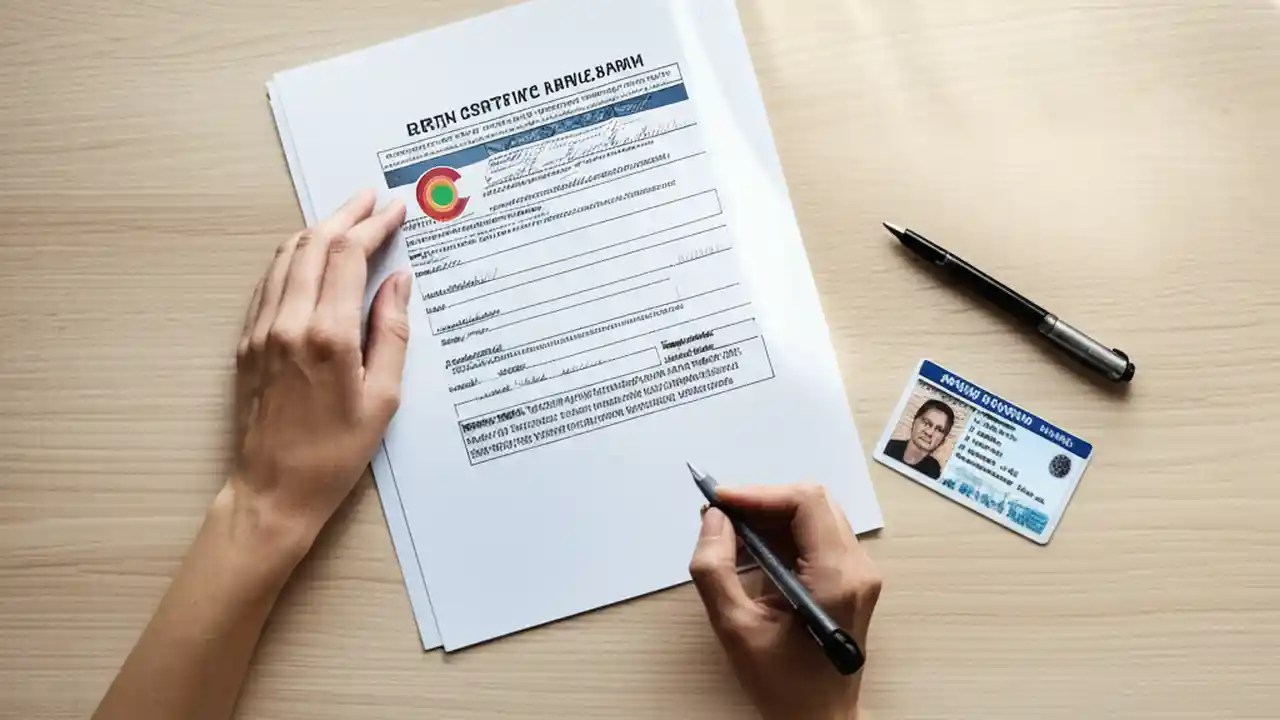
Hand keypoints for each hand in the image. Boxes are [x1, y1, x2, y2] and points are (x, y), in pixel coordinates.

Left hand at [227, 189, 409, 556]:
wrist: (274, 488)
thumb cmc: (337, 452)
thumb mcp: (383, 396)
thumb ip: (392, 331)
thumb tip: (399, 281)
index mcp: (329, 335)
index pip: (349, 255)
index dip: (374, 225)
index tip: (395, 210)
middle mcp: (289, 322)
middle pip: (315, 244)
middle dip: (346, 215)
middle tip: (372, 199)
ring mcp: (262, 330)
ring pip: (287, 257)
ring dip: (317, 230)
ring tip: (345, 219)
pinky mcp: (247, 342)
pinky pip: (269, 282)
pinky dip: (294, 258)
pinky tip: (310, 257)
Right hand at [689, 485, 881, 719]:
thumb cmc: (784, 685)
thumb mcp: (735, 628)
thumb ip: (715, 569)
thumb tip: (713, 519)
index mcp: (838, 578)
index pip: (806, 503)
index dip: (759, 493)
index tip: (719, 501)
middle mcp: (857, 567)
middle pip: (811, 503)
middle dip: (762, 502)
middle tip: (720, 516)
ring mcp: (857, 573)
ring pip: (812, 517)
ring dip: (768, 518)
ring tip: (728, 537)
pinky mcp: (848, 579)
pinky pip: (814, 538)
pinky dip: (779, 536)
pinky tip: (749, 553)